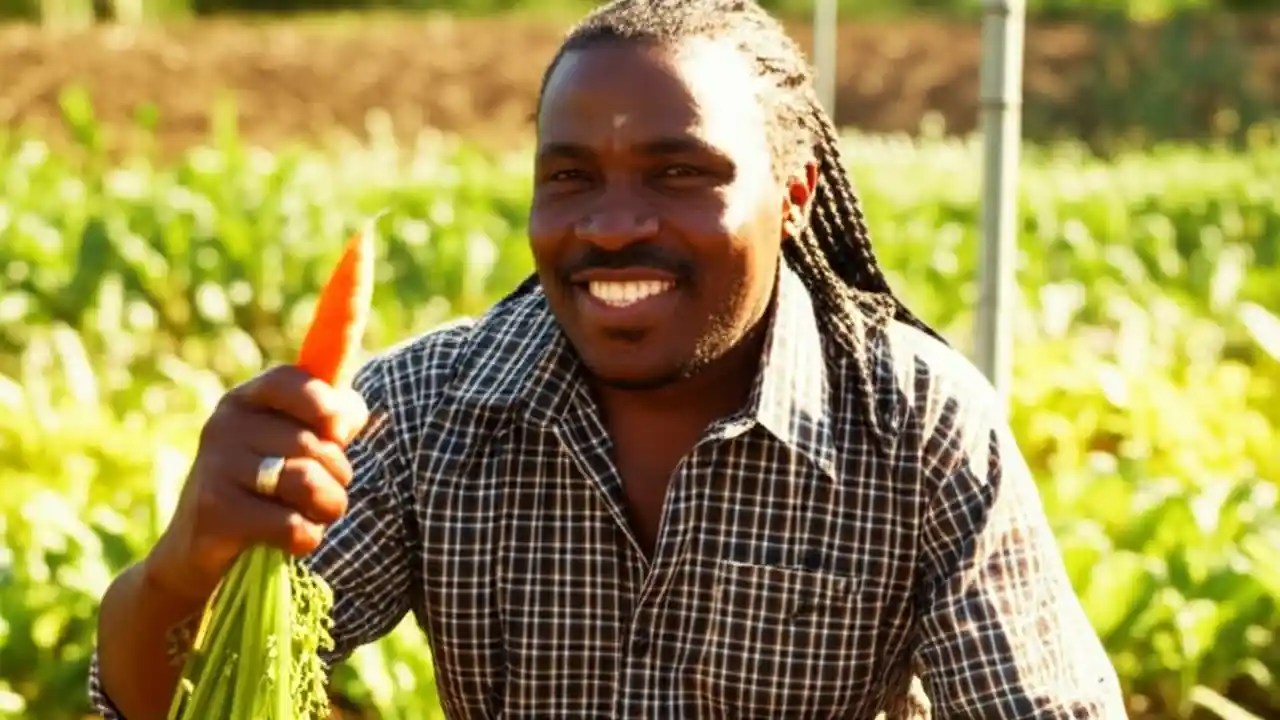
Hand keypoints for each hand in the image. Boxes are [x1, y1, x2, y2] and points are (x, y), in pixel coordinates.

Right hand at [144, 365, 369, 602]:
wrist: (196, 548)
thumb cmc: (264, 487)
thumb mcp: (295, 443)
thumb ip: (332, 417)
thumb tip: (347, 416)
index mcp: (245, 400)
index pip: (290, 380)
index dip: (326, 405)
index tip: (338, 433)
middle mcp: (225, 425)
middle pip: (315, 443)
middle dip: (338, 476)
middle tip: (324, 491)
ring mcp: (216, 468)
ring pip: (308, 483)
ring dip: (329, 506)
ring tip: (316, 513)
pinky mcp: (215, 514)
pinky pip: (292, 526)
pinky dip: (307, 538)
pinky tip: (292, 539)